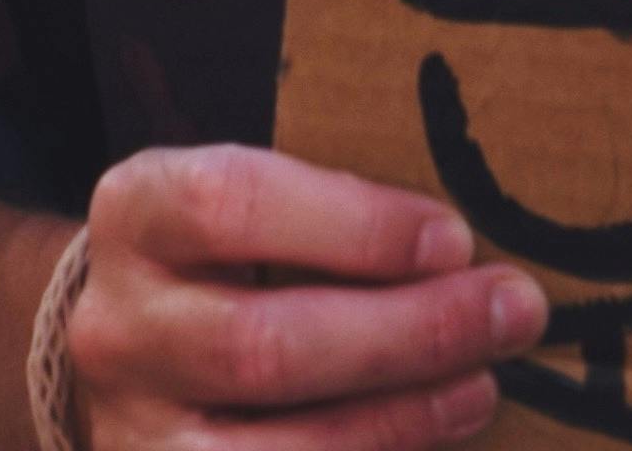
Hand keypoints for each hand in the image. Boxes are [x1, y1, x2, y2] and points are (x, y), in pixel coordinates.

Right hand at [68, 149, 545, 449]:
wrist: (124, 360)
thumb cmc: (211, 266)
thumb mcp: (234, 211)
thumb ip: (320, 221)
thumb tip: (456, 257)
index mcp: (137, 214)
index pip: (231, 204)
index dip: (352, 226)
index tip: (454, 239)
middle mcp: (121, 329)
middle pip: (264, 345)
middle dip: (405, 333)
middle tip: (511, 313)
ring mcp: (137, 436)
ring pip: (281, 448)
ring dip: (402, 418)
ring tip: (481, 386)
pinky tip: (427, 439)